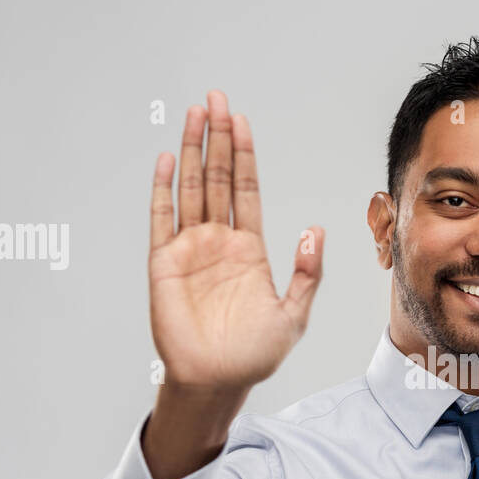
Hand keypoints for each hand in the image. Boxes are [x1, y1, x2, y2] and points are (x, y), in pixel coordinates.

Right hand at [148, 90, 323, 393]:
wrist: (218, 380)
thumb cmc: (255, 353)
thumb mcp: (294, 313)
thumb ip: (307, 272)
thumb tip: (316, 230)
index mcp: (249, 249)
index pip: (246, 189)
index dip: (244, 154)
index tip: (241, 121)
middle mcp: (218, 242)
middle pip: (217, 178)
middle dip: (218, 138)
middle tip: (216, 99)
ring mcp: (189, 249)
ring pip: (191, 188)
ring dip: (193, 150)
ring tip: (194, 114)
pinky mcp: (164, 263)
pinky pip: (161, 218)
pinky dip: (163, 188)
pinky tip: (169, 159)